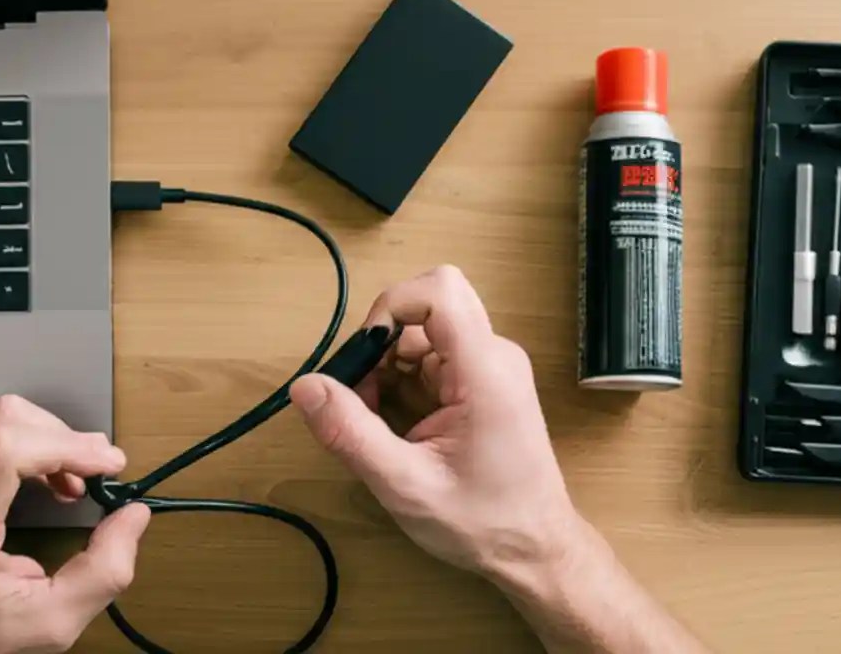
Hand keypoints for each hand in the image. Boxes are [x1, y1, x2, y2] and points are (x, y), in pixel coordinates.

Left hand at [0, 395, 150, 653]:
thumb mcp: (32, 629)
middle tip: (90, 470)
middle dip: (63, 435)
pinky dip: (4, 451)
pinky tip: (14, 488)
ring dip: (37, 440)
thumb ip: (98, 577)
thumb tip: (130, 522)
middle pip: (5, 416)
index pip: (10, 448)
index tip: (105, 463)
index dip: (69, 443)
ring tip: (58, 482)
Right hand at [289, 266, 579, 581]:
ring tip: (375, 423)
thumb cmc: (483, 522)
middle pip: (423, 311)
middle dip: (379, 347)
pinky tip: (394, 426)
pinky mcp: (483, 382)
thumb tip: (304, 387)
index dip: (391, 306)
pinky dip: (402, 383)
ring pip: (421, 335)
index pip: (439, 290)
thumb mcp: (405, 485)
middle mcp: (493, 355)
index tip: (366, 356)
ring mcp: (491, 367)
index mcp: (485, 371)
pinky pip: (431, 359)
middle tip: (360, 404)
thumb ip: (351, 433)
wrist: (535, 549)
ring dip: (387, 368)